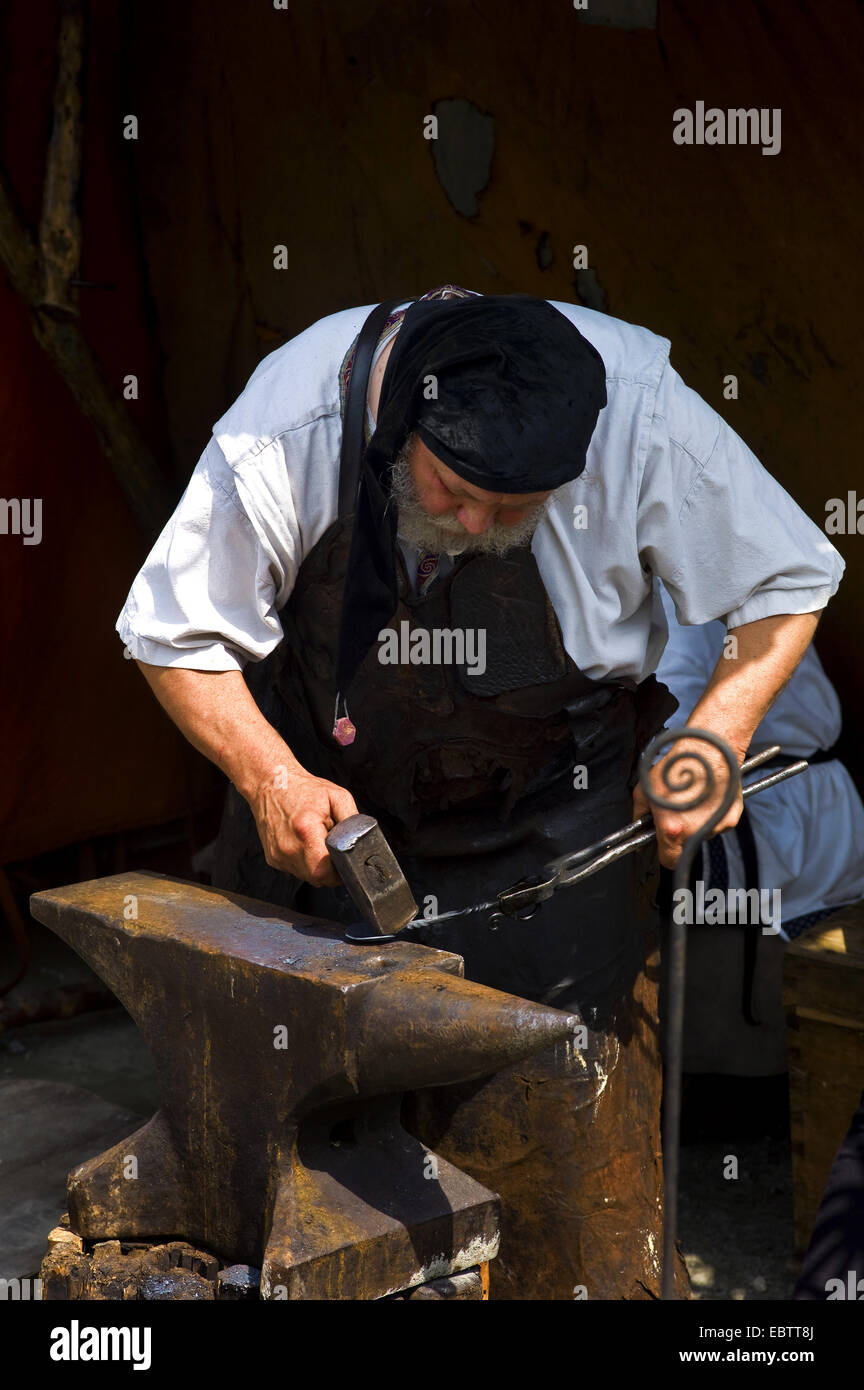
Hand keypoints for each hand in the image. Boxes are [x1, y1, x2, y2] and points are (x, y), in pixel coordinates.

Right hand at [248, 765, 358, 885]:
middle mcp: (288, 847)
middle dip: (332, 872)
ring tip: (319, 845)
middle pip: (318, 878)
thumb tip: (363, 843)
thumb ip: (352, 822)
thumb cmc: (304, 789)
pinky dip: (306, 863)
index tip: (346, 863)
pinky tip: (306, 845)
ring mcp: (278, 855)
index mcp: (305, 830)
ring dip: (318, 868)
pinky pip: (296, 871)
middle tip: (336, 854)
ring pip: (307, 877)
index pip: (326, 871)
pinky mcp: (273, 859)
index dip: (340, 872)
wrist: (271, 785)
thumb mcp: (338, 797)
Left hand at [631, 736, 744, 869]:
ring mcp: (716, 825)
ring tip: (693, 798)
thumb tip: (640, 827)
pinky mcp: (731, 817)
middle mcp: (696, 831)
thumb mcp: (644, 790)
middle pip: (686, 846)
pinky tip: (707, 797)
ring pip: (703, 834)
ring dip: (697, 822)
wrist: (707, 748)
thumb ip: (640, 814)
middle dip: (680, 833)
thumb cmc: (677, 765)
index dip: (664, 852)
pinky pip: (718, 823)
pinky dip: (712, 814)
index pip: (669, 860)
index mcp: (673, 828)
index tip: (663, 844)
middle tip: (678, 812)